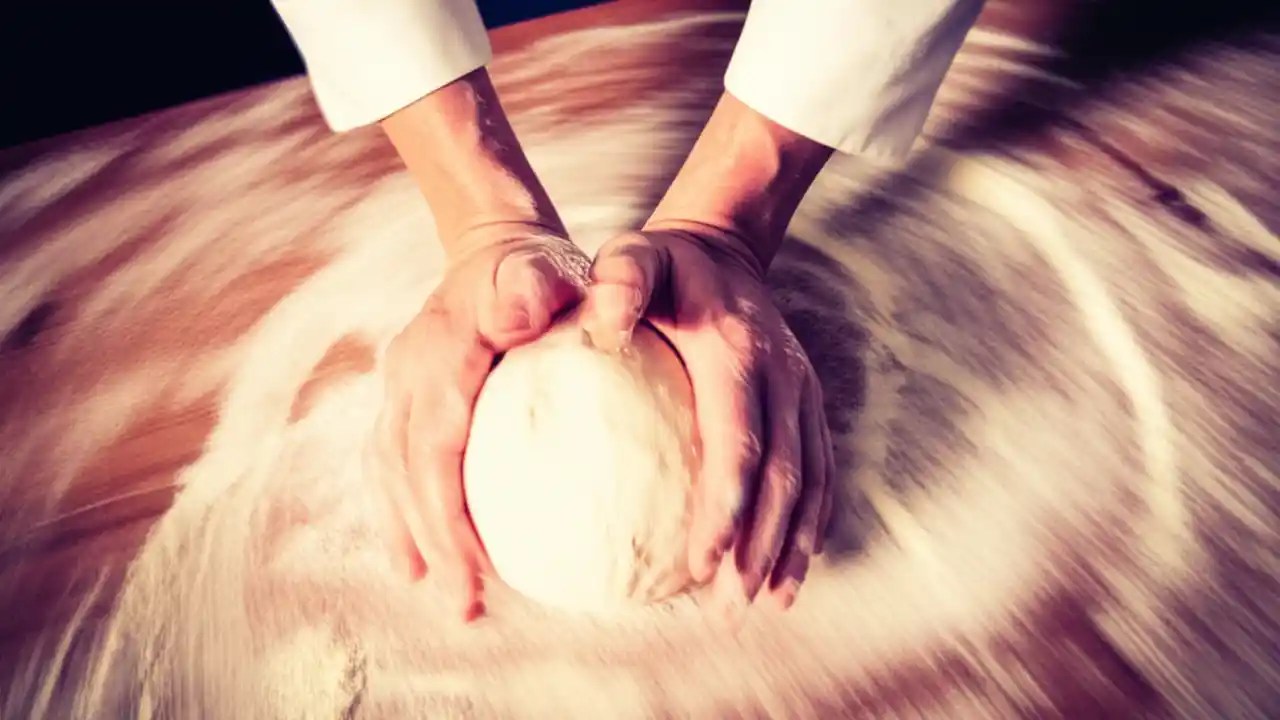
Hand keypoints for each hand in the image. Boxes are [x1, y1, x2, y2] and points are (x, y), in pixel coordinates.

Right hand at [367, 225, 587, 619]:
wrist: (497, 245)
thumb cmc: (539, 266)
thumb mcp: (547, 266)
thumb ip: (533, 287)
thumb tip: (517, 315)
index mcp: (439, 351)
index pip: (433, 449)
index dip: (444, 516)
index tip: (473, 573)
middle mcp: (405, 372)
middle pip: (404, 474)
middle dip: (430, 545)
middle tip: (465, 610)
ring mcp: (398, 385)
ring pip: (388, 473)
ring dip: (411, 537)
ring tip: (443, 595)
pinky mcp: (403, 398)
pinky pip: (392, 463)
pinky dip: (402, 512)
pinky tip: (422, 557)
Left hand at [582, 223, 833, 614]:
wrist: (724, 247)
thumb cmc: (662, 264)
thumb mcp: (632, 255)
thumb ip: (617, 283)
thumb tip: (600, 326)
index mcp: (736, 351)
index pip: (738, 442)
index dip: (727, 507)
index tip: (704, 564)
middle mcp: (782, 375)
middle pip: (780, 477)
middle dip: (760, 548)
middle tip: (731, 608)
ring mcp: (803, 389)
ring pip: (808, 481)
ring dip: (792, 546)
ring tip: (771, 604)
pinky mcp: (809, 401)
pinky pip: (820, 467)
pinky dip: (814, 518)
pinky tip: (799, 561)